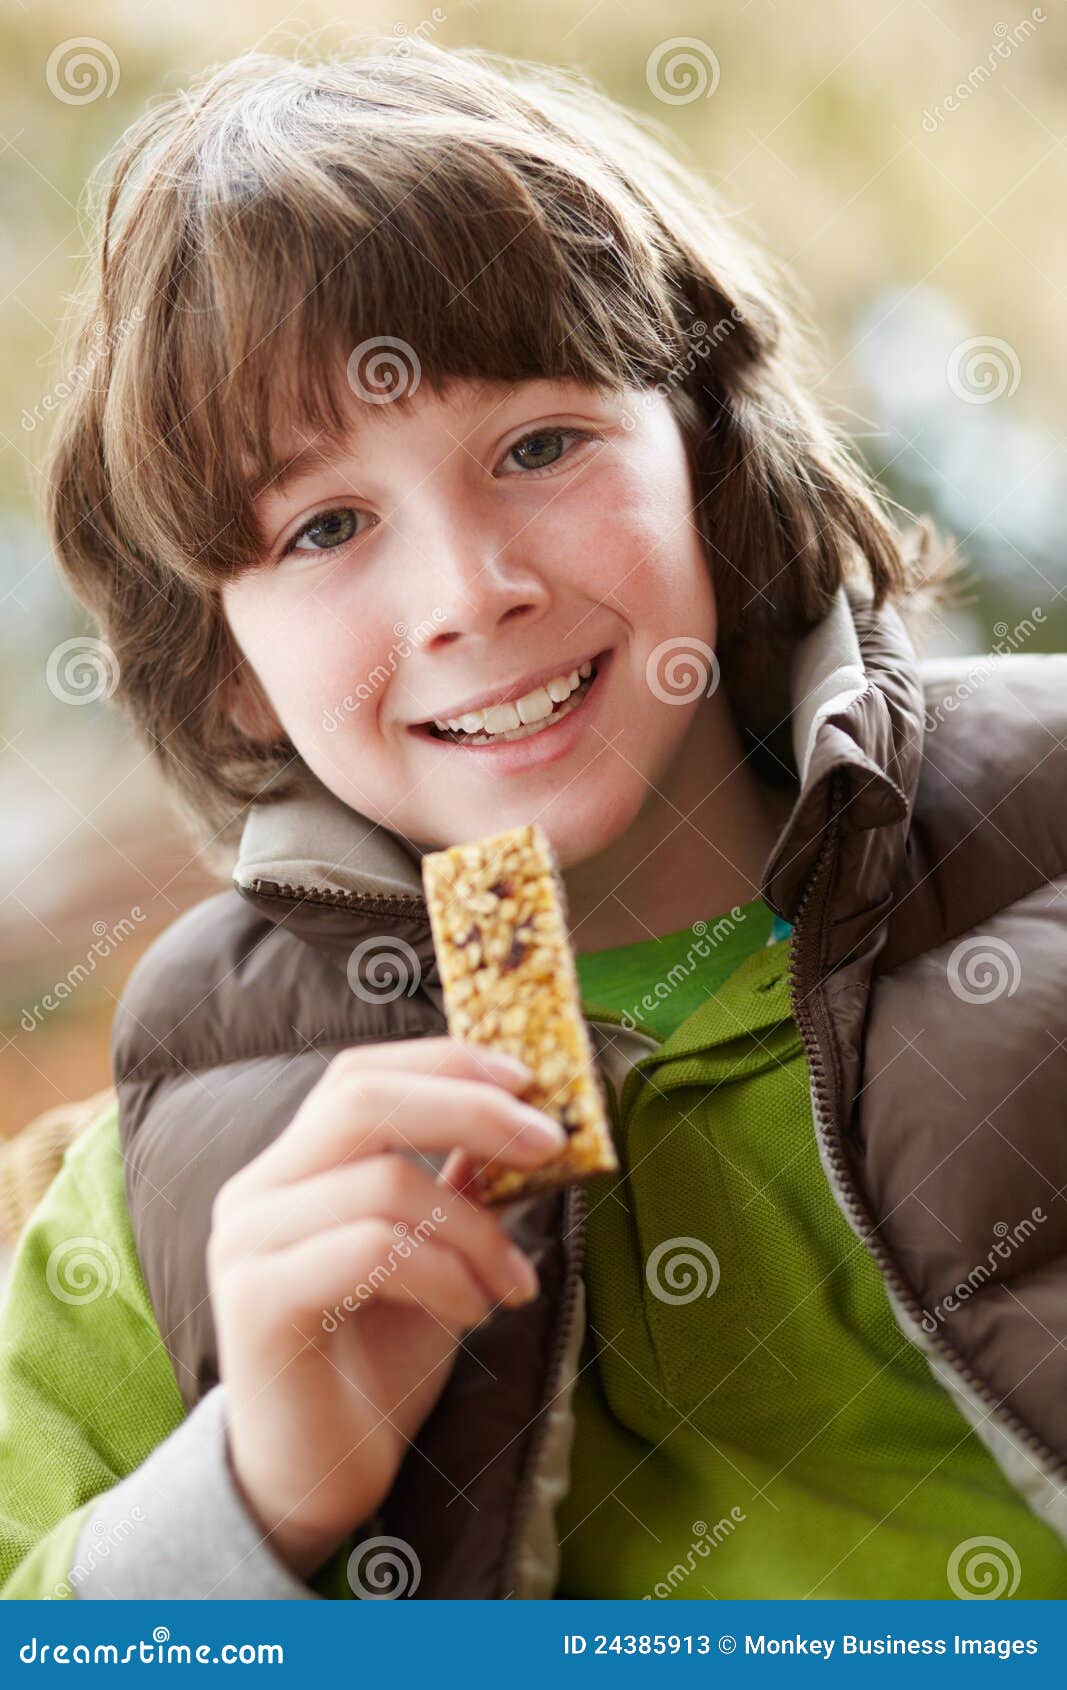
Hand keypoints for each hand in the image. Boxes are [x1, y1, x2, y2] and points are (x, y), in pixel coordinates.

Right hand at [207, 1036, 564, 1578]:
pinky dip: (445, 1274)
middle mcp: (257, 1190)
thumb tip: (527, 1120)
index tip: (532, 1080)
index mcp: (294, 1167)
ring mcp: (248, 1243)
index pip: (362, 1074)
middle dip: (471, 1108)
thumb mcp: (435, 1258)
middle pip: (362, 1098)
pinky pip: (371, 1250)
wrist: (314, 1482)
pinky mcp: (257, 1302)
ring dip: (476, 1230)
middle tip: (547, 1143)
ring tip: (513, 1285)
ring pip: (382, 1181)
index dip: (448, 1062)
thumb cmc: (375, 1365)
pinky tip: (471, 1312)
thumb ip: (459, 1187)